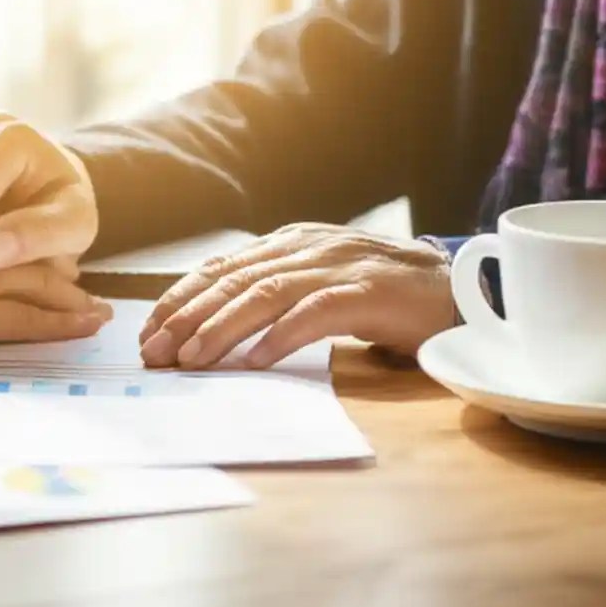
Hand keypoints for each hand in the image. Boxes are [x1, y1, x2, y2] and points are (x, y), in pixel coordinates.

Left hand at [138, 224, 453, 368]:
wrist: (458, 287)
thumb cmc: (381, 295)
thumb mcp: (317, 283)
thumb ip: (273, 292)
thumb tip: (213, 324)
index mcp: (289, 244)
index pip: (221, 269)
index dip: (179, 299)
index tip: (147, 332)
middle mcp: (307, 248)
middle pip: (233, 282)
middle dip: (186, 318)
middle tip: (154, 352)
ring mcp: (338, 267)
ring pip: (265, 295)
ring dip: (222, 329)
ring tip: (191, 360)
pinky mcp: (369, 292)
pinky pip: (315, 313)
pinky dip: (280, 338)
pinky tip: (254, 362)